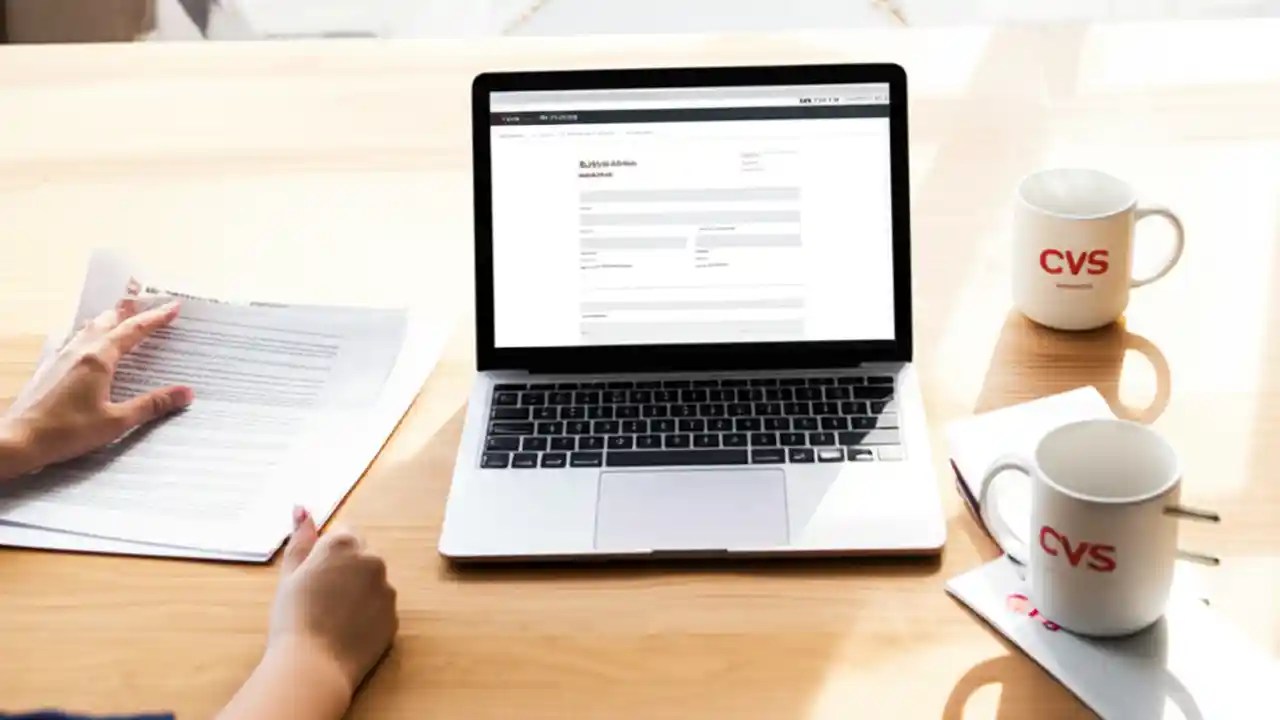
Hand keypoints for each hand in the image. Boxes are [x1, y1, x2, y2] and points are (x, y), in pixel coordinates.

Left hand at [1, 300, 192, 477]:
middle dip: (132, 311)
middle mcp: (80, 351)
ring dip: (110, 319)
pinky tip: (90, 341)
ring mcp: (62, 357)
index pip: (133, 331)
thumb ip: (151, 405)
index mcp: (99, 359)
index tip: (173, 308)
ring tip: (123, 316)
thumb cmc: (67, 431)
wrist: (19, 440)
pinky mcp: (51, 367)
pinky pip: (76, 339)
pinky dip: (92, 332)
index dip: (155, 318)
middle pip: (109, 320)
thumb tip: (186, 393)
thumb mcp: (116, 421)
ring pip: (90, 327)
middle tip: (151, 305)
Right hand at [267, 508, 398, 697]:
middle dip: (346, 569)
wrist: (313, 666)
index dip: (326, 554)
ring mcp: (387, 589)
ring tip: (333, 617)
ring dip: (359, 591)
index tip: (314, 576)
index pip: (342, 534)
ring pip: (372, 582)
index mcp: (344, 544)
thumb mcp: (289, 574)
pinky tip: (348, 630)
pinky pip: (381, 607)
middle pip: (361, 555)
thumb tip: (303, 508)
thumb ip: (300, 538)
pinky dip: (369, 614)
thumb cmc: (294, 618)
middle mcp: (373, 560)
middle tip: (322, 598)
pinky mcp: (395, 616)